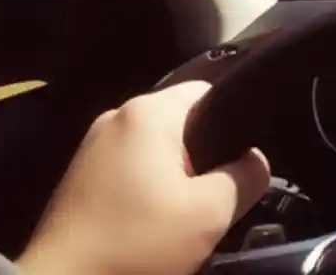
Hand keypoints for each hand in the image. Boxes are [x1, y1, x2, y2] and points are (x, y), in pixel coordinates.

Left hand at [17, 81, 270, 274]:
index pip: (210, 92)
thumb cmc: (136, 243)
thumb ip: (245, 178)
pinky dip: (149, 193)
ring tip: (185, 218)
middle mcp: (116, 118)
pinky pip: (132, 171)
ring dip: (177, 180)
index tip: (242, 165)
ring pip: (157, 152)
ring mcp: (92, 148)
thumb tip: (255, 161)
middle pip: (183, 124)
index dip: (235, 124)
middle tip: (218, 199)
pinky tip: (152, 226)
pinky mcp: (80, 179)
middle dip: (205, 158)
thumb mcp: (210, 214)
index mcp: (147, 112)